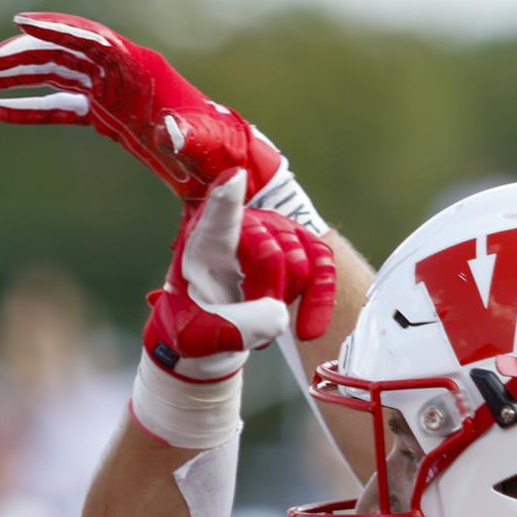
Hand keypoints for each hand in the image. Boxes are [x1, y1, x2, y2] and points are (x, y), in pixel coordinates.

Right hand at [0, 13, 324, 232]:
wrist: (223, 168)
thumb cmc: (217, 152)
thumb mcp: (202, 144)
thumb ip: (184, 135)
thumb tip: (166, 132)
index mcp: (140, 70)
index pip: (91, 40)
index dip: (57, 30)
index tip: (20, 24)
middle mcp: (122, 73)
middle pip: (64, 52)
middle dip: (23, 54)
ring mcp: (111, 92)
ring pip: (55, 73)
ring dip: (19, 75)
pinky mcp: (105, 115)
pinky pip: (60, 105)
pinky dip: (31, 107)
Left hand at [144, 171, 336, 381]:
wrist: (210, 330)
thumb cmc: (193, 326)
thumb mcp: (195, 337)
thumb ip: (231, 328)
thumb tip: (279, 316)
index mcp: (204, 242)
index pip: (217, 217)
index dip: (227, 199)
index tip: (234, 179)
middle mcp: (243, 227)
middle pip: (272, 255)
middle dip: (264, 297)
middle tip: (237, 322)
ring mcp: (276, 233)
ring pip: (300, 264)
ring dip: (283, 302)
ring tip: (254, 322)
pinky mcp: (302, 248)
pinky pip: (323, 268)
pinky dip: (319, 302)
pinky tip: (308, 332)